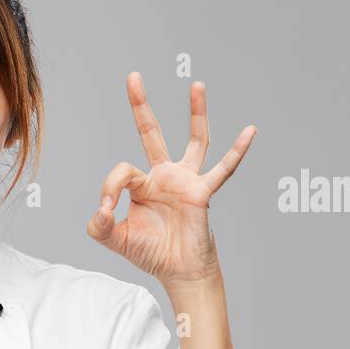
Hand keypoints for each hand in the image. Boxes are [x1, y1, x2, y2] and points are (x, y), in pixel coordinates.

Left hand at [88, 72, 255, 285]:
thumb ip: (99, 226)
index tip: (106, 211)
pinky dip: (238, 151)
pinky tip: (250, 131)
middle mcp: (164, 176)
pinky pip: (224, 169)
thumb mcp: (115, 239)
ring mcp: (186, 180)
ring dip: (196, 113)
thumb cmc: (150, 253)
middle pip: (151, 132)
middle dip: (141, 105)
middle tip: (132, 77)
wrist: (178, 272)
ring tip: (196, 85)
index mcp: (141, 184)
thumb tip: (100, 210)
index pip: (121, 170)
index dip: (109, 188)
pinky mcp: (203, 192)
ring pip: (195, 140)